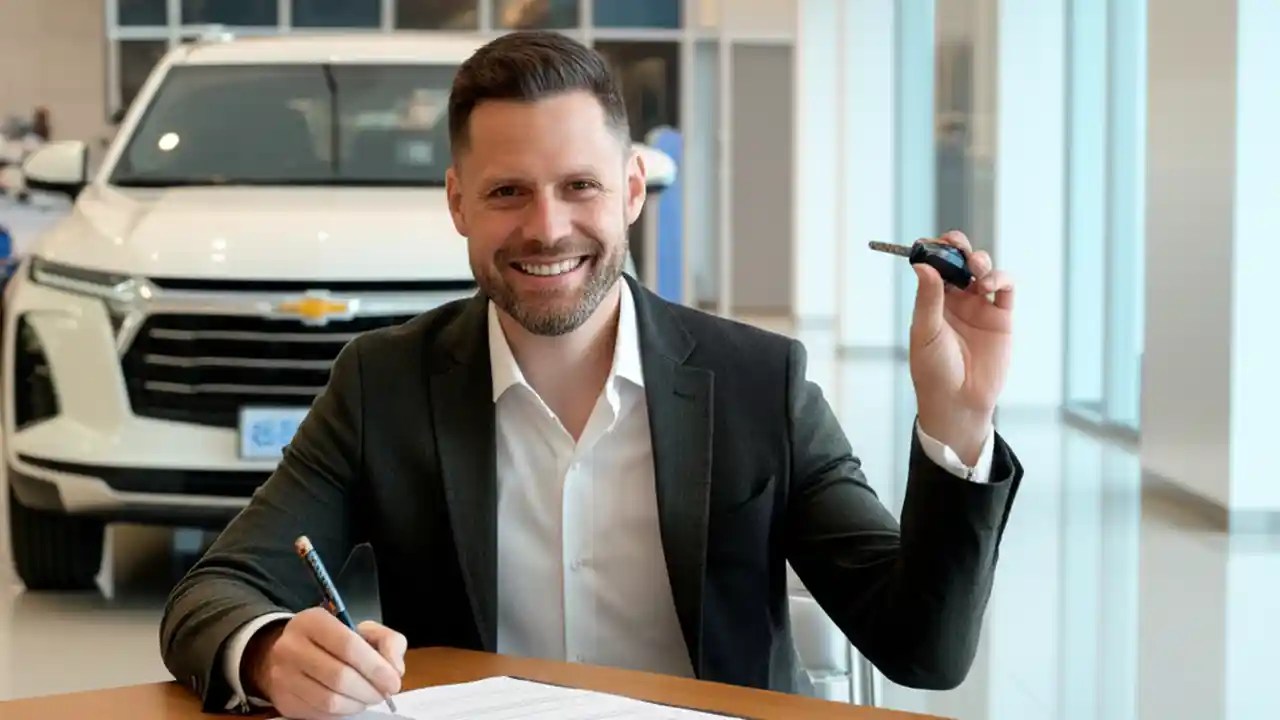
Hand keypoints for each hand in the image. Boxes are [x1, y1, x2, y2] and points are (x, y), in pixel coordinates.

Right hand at [245, 608, 405, 718]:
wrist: (293, 654)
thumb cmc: (336, 641)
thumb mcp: (364, 629)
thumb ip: (388, 641)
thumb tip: (395, 670)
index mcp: (313, 621)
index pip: (348, 646)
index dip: (375, 667)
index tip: (393, 681)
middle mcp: (291, 647)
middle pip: (339, 676)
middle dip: (370, 690)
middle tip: (383, 694)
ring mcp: (283, 676)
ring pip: (329, 700)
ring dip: (357, 704)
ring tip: (368, 697)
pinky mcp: (283, 700)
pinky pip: (319, 713)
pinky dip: (342, 712)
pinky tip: (350, 702)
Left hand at [909, 230, 1013, 464]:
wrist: (958, 402)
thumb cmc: (934, 371)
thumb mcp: (925, 332)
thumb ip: (927, 299)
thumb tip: (922, 265)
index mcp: (932, 302)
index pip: (934, 266)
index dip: (934, 251)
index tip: (930, 242)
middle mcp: (956, 300)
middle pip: (960, 262)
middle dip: (958, 248)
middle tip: (955, 244)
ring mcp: (980, 307)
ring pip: (983, 271)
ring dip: (980, 261)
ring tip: (975, 269)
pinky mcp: (1001, 317)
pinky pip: (1005, 289)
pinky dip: (1001, 278)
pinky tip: (990, 284)